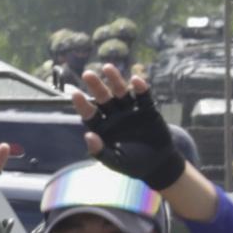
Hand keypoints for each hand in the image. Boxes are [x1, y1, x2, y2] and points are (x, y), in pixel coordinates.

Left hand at [72, 65, 185, 187]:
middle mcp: (114, 115)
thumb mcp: (115, 161)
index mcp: (102, 128)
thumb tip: (88, 136)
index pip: (90, 114)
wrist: (157, 164)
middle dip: (96, 86)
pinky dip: (140, 88)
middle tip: (87, 74)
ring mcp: (130, 110)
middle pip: (103, 98)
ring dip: (115, 80)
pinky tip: (136, 80)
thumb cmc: (132, 164)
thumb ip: (100, 151)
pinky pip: (143, 97)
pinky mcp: (147, 109)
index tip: (75, 94)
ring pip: (121, 92)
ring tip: (107, 68)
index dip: (82, 104)